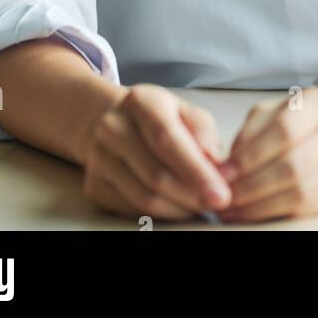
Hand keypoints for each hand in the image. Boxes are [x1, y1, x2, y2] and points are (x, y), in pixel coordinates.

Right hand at [79, 85, 232, 220]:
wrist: (108, 121)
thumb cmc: (155, 117)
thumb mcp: (183, 109)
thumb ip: (202, 131)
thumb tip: (215, 162)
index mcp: (140, 101)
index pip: (168, 140)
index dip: (196, 171)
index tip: (222, 193)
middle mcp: (113, 127)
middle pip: (156, 174)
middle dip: (192, 196)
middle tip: (218, 204)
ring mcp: (100, 159)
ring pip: (144, 198)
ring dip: (179, 210)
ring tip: (202, 207)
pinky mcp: (95, 186)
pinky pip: (132, 209)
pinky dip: (160, 215)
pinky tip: (179, 209)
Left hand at [217, 86, 317, 222]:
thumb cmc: (307, 120)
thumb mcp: (280, 109)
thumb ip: (253, 130)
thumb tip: (225, 164)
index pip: (284, 131)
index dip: (250, 155)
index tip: (222, 172)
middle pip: (292, 166)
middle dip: (250, 186)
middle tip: (221, 196)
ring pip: (300, 193)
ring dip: (259, 206)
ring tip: (231, 210)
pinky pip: (307, 209)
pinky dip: (274, 214)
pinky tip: (251, 213)